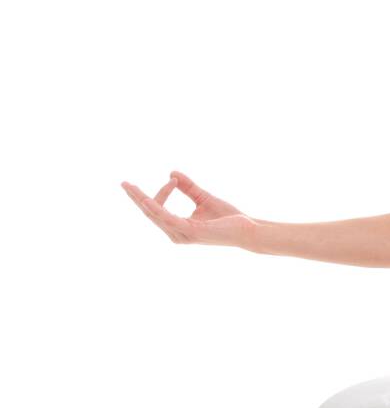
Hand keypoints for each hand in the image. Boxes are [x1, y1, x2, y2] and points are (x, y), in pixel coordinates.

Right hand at [120, 170, 255, 246]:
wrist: (247, 229)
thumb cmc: (228, 218)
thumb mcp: (204, 198)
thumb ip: (188, 187)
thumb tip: (172, 173)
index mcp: (179, 227)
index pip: (160, 208)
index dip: (161, 192)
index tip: (173, 178)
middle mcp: (176, 233)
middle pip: (150, 213)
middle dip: (136, 198)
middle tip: (123, 183)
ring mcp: (182, 234)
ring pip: (155, 215)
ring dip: (141, 200)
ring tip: (130, 188)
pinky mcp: (190, 232)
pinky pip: (167, 219)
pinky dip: (156, 208)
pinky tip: (146, 200)